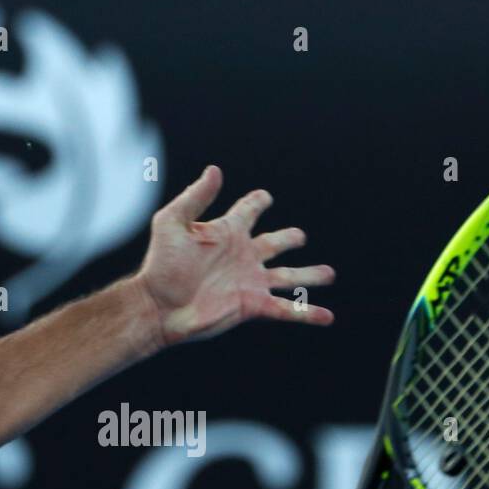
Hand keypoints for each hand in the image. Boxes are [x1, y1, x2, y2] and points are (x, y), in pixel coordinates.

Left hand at [135, 165, 335, 349]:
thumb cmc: (160, 264)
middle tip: (299, 236)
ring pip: (289, 276)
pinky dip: (308, 313)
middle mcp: (243, 256)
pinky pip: (287, 309)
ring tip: (330, 273)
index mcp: (227, 233)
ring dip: (310, 275)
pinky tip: (328, 317)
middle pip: (275, 243)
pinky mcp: (253, 305)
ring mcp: (250, 282)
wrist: (159, 306)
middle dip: (289, 239)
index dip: (257, 202)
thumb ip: (195, 197)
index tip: (264, 198)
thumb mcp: (172, 222)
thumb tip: (215, 171)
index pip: (249, 211)